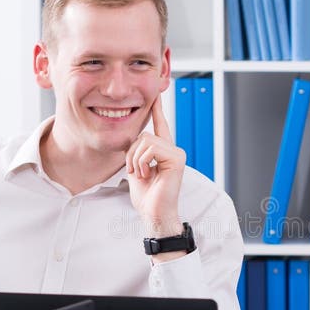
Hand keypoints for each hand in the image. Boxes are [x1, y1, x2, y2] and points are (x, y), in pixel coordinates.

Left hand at [125, 95, 185, 235]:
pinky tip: (148, 174)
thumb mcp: (136, 168)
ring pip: (146, 140)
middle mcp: (173, 150)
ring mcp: (177, 153)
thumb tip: (132, 140)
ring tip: (141, 174)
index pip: (160, 126)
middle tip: (134, 171)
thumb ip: (136, 152)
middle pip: (144, 135)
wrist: (154, 213)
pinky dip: (142, 162)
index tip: (157, 96)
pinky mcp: (177, 159)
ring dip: (135, 159)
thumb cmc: (146, 197)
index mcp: (164, 151)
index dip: (158, 110)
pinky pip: (151, 149)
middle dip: (131, 153)